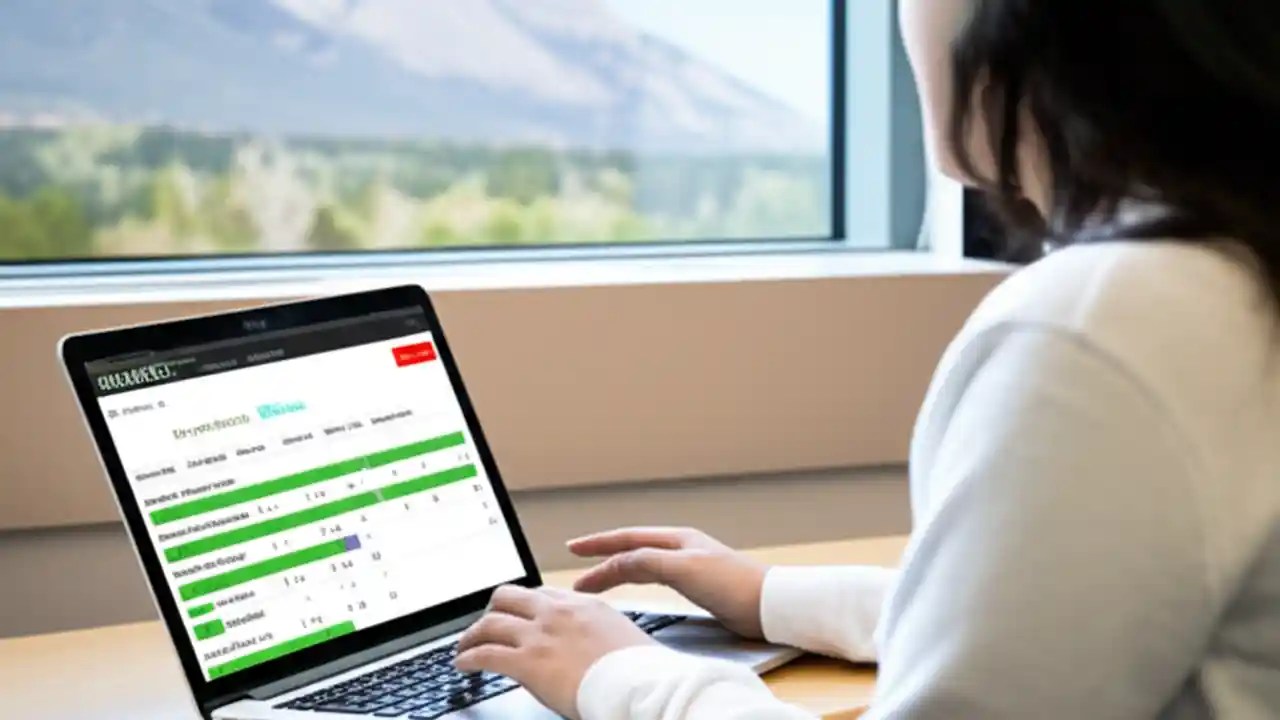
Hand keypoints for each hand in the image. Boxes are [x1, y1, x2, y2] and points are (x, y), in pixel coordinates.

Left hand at [455, 585, 655, 718]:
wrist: (640, 685)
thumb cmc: (639, 670)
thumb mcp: (620, 636)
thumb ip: (595, 634)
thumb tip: (586, 646)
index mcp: (582, 604)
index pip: (540, 594)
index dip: (521, 605)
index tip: (515, 615)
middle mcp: (557, 613)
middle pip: (508, 597)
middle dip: (492, 612)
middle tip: (487, 627)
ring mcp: (540, 635)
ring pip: (489, 623)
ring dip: (472, 636)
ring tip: (465, 647)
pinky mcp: (527, 662)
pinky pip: (485, 653)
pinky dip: (468, 658)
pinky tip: (464, 665)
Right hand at [568, 527, 768, 638]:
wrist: (768, 606)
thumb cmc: (734, 585)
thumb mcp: (684, 570)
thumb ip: (647, 562)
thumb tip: (615, 561)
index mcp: (677, 539)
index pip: (627, 538)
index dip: (598, 543)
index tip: (573, 549)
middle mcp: (681, 549)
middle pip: (632, 550)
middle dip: (602, 557)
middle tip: (577, 565)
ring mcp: (689, 567)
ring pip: (642, 564)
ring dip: (616, 570)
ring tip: (596, 580)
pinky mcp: (697, 587)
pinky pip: (654, 578)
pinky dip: (635, 580)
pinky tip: (634, 586)